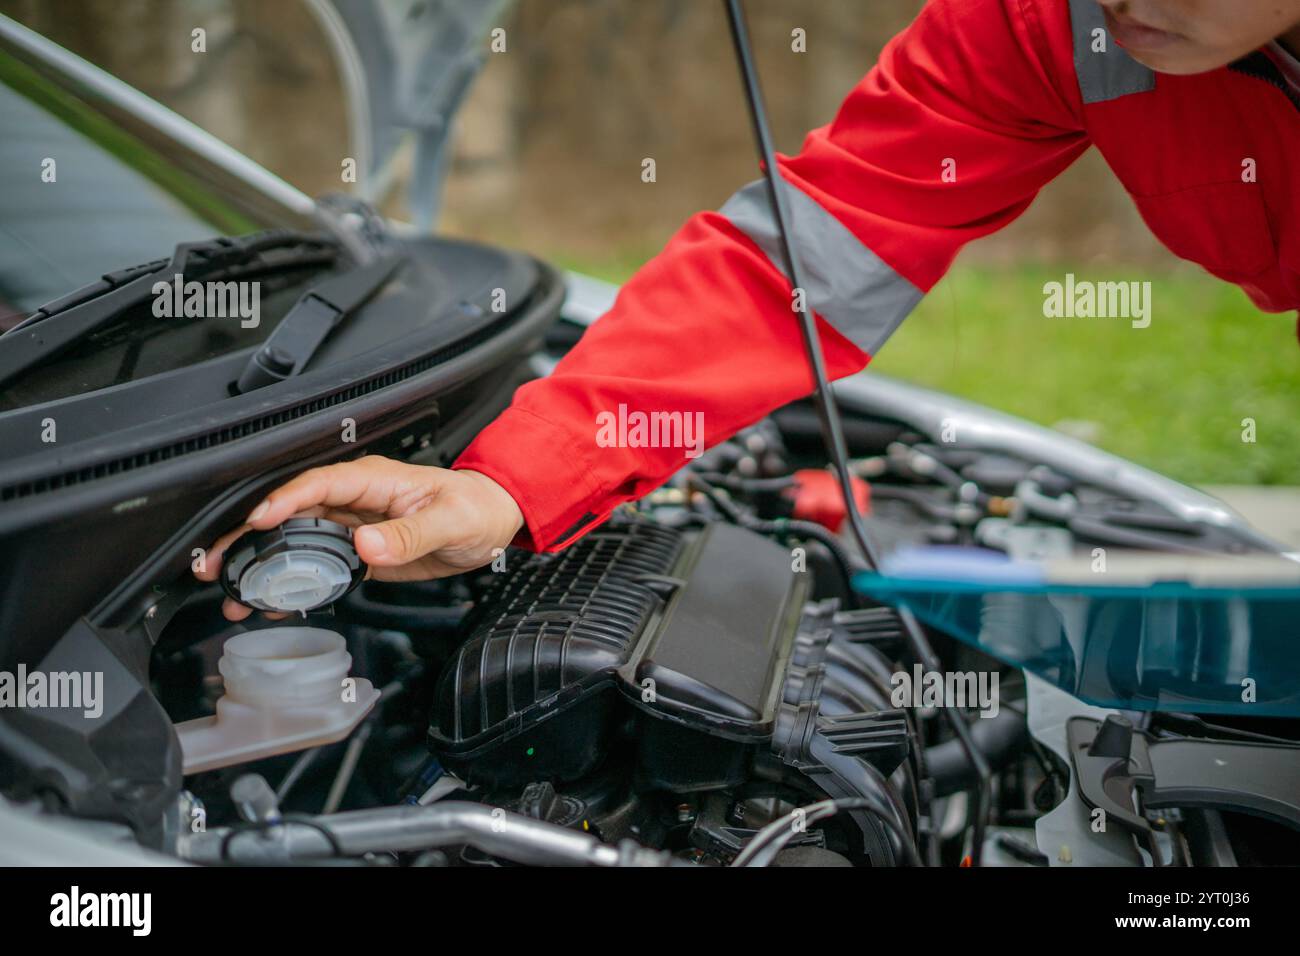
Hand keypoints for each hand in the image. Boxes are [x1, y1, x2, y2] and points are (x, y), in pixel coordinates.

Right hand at [195, 456, 523, 620]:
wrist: (490, 523)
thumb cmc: (475, 509)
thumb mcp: (451, 520)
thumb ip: (410, 533)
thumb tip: (368, 544)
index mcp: (373, 479)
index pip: (318, 484)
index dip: (283, 501)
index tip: (256, 523)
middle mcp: (354, 499)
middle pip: (289, 512)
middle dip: (248, 536)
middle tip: (215, 562)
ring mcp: (350, 525)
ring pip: (292, 540)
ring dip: (259, 563)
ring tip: (229, 590)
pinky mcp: (355, 551)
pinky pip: (314, 564)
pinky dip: (289, 584)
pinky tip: (266, 603)